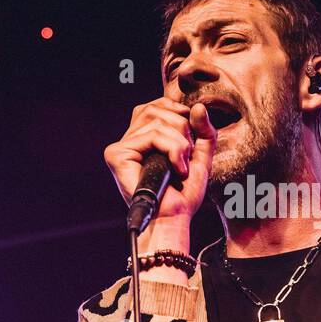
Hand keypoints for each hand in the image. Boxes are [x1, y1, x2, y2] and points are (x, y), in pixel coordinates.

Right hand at [104, 98, 217, 224]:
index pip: (158, 104)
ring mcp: (121, 146)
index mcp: (143, 136)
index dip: (180, 113)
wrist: (174, 217)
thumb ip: (203, 130)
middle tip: (187, 157)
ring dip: (180, 144)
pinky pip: (153, 136)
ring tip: (181, 167)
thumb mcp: (200, 156)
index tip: (191, 141)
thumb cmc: (183, 193)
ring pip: (158, 122)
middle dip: (183, 130)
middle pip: (157, 109)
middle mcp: (129, 139)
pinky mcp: (117, 154)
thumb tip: (199, 106)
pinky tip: (176, 170)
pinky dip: (173, 150)